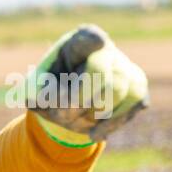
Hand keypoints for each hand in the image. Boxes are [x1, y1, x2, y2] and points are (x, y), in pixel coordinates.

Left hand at [31, 24, 148, 140]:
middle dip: (77, 100)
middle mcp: (106, 51)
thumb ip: (34, 92)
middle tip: (60, 115)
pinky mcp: (138, 90)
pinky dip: (108, 125)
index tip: (98, 41)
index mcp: (77, 44)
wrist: (71, 100)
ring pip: (115, 94)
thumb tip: (36, 99)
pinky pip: (129, 108)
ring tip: (73, 120)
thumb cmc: (51, 90)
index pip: (87, 38)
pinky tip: (93, 133)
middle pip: (100, 75)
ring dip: (90, 114)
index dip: (93, 40)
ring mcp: (126, 69)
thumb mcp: (34, 90)